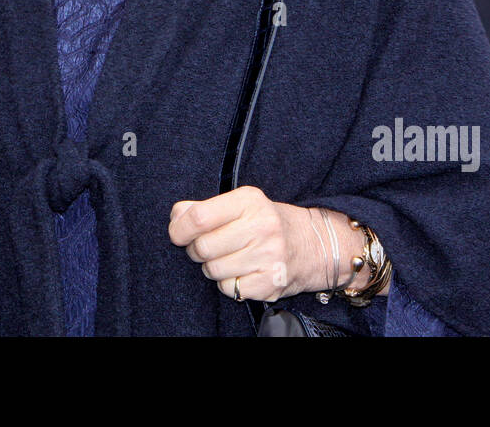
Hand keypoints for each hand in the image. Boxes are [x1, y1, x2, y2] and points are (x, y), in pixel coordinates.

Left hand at [169, 186, 321, 301]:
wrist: (313, 244)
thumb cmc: (266, 222)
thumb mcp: (240, 204)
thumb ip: (204, 207)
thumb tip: (177, 217)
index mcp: (249, 201)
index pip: (199, 217)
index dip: (179, 229)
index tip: (177, 234)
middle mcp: (261, 227)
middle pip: (203, 247)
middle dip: (197, 250)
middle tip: (208, 247)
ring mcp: (268, 256)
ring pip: (213, 270)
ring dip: (213, 268)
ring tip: (229, 258)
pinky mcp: (271, 283)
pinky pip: (228, 288)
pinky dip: (228, 283)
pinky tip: (242, 271)